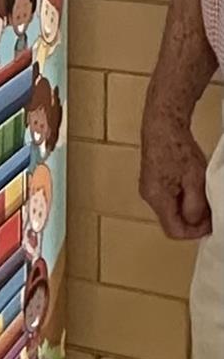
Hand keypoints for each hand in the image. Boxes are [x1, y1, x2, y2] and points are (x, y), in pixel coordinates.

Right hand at [139, 104, 211, 240]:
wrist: (162, 126)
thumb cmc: (177, 148)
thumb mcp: (195, 180)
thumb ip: (195, 205)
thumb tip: (195, 222)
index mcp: (157, 198)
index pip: (174, 231)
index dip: (194, 232)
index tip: (210, 224)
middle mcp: (148, 196)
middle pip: (172, 221)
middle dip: (193, 220)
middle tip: (210, 208)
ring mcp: (147, 189)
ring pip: (170, 210)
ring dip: (187, 208)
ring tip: (201, 192)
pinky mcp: (150, 181)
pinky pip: (166, 199)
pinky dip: (181, 198)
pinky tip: (191, 184)